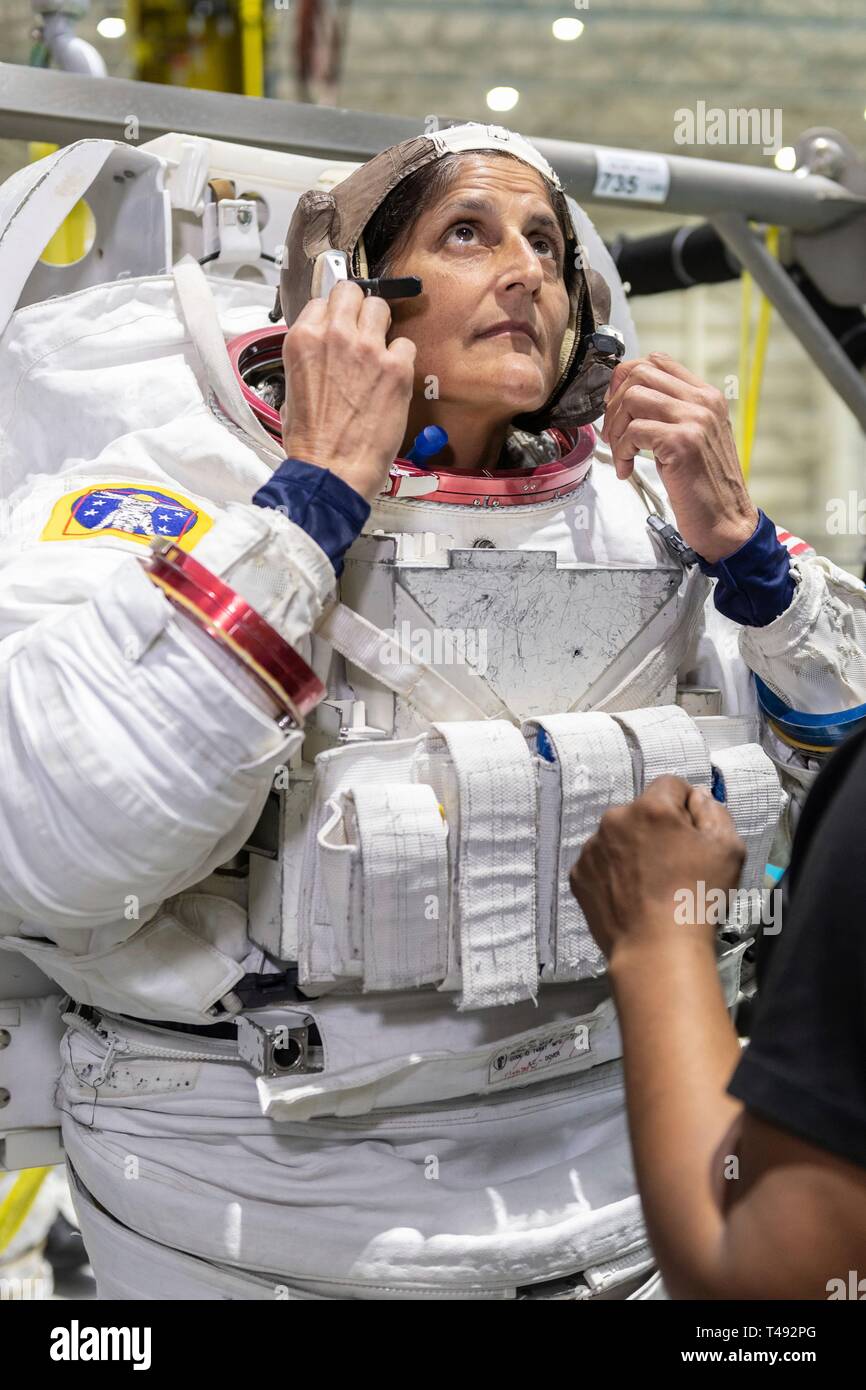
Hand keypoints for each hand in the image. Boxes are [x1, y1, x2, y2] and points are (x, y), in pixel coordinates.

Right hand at [280, 280, 416, 501]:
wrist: (332, 471)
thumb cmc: (312, 443)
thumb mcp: (291, 391)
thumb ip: (310, 360)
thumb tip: (324, 355)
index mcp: (303, 341)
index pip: (322, 301)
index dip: (333, 314)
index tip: (340, 325)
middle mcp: (334, 336)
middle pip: (351, 292)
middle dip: (358, 307)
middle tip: (363, 328)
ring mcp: (367, 349)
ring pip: (381, 307)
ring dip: (381, 325)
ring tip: (379, 350)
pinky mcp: (395, 367)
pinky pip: (406, 343)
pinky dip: (402, 357)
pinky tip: (393, 377)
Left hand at [569, 776, 745, 963]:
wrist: (656, 951)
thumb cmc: (697, 899)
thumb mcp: (728, 848)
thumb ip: (714, 811)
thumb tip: (697, 798)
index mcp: (651, 807)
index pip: (671, 785)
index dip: (687, 807)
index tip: (693, 834)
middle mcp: (614, 820)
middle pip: (642, 811)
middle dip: (658, 828)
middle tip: (674, 865)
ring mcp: (592, 848)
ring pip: (619, 837)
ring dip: (633, 849)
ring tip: (651, 885)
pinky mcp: (579, 875)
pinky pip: (601, 863)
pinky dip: (614, 873)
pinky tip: (631, 896)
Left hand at [600, 352, 758, 563]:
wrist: (726, 520)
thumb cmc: (705, 485)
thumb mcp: (695, 437)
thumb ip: (672, 412)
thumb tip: (627, 397)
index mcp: (707, 396)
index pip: (657, 361)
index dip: (626, 379)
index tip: (618, 407)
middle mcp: (703, 402)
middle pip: (639, 374)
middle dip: (614, 403)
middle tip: (614, 433)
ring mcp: (694, 420)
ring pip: (632, 398)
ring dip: (616, 428)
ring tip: (622, 453)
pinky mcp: (681, 443)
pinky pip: (633, 431)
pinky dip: (621, 452)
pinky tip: (627, 469)